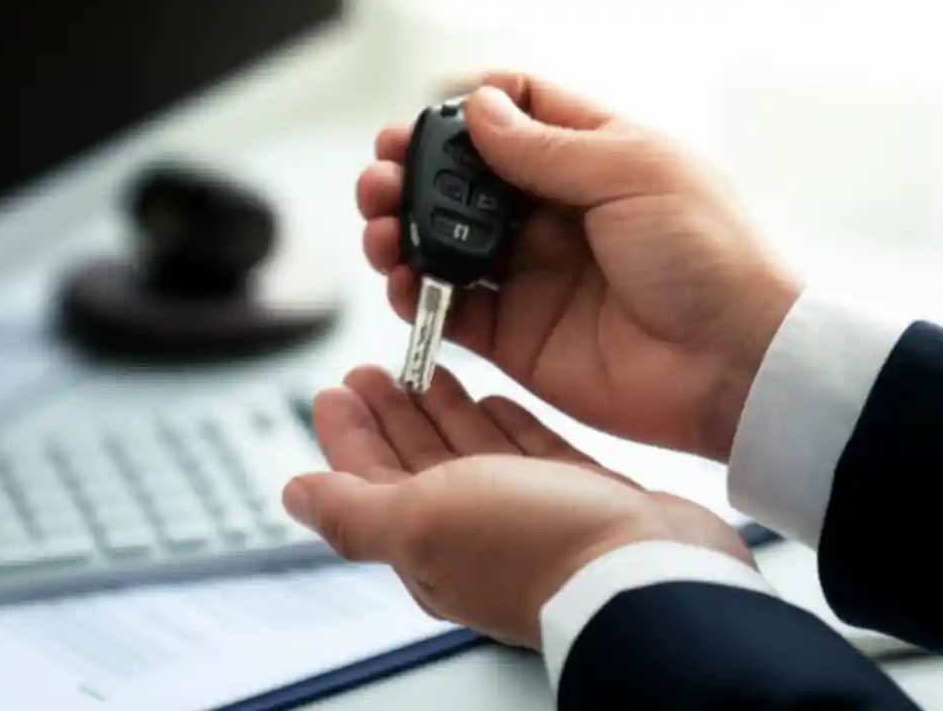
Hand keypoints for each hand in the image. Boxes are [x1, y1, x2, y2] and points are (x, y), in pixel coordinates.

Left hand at [282, 365, 752, 647]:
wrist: (648, 573)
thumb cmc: (537, 550)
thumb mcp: (421, 523)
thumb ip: (353, 509)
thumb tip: (294, 495)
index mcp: (425, 541)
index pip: (367, 479)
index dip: (346, 434)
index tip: (333, 389)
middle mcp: (472, 530)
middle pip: (414, 461)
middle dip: (388, 413)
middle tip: (367, 369)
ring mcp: (525, 513)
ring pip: (468, 452)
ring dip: (439, 410)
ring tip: (422, 370)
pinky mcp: (574, 495)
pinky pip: (525, 450)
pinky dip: (500, 422)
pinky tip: (489, 397)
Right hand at [357, 71, 801, 459]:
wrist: (731, 366)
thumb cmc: (710, 260)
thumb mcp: (635, 174)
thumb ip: (548, 147)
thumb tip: (477, 109)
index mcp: (591, 160)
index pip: (516, 113)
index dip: (467, 110)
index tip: (428, 118)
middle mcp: (553, 215)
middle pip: (462, 181)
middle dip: (413, 172)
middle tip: (382, 175)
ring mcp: (531, 275)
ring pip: (443, 242)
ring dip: (400, 229)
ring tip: (378, 225)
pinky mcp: (515, 335)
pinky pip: (449, 309)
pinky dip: (414, 293)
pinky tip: (401, 279)